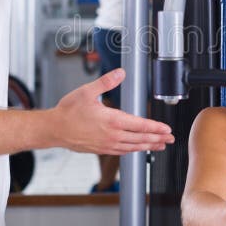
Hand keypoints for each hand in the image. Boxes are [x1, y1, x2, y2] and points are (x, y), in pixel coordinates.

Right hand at [54, 68, 173, 154]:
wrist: (54, 129)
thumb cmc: (69, 111)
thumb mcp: (87, 91)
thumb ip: (106, 82)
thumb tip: (121, 73)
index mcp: (112, 120)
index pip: (140, 125)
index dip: (155, 127)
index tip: (167, 129)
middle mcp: (112, 135)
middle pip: (140, 138)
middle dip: (158, 138)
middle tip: (170, 138)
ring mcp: (107, 144)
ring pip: (133, 147)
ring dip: (148, 146)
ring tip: (160, 145)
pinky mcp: (101, 149)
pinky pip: (122, 152)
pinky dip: (134, 150)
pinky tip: (138, 149)